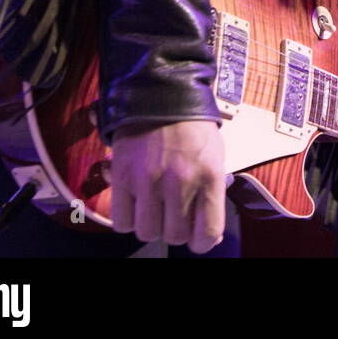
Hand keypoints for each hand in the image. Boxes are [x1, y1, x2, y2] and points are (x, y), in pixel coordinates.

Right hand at [109, 120, 225, 253]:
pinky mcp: (123, 177)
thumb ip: (213, 195)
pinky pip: (122, 221)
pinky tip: (136, 204)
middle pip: (174, 236)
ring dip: (150, 225)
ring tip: (154, 206)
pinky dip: (128, 219)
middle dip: (174, 230)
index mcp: (210, 176)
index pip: (207, 233)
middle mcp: (180, 182)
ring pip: (147, 231)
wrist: (161, 95)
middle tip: (173, 214)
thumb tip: (208, 237)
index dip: (202, 243)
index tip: (197, 238)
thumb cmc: (192, 128)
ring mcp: (149, 181)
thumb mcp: (215, 156)